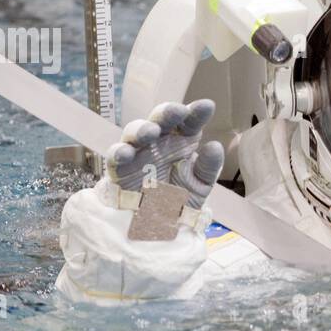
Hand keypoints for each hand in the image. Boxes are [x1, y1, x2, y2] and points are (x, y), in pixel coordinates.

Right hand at [106, 99, 224, 208]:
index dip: (197, 113)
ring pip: (135, 130)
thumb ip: (208, 167)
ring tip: (150, 132)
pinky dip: (118, 152)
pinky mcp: (120, 166)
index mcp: (182, 141)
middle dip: (167, 112)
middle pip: (161, 119)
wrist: (158, 223)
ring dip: (142, 128)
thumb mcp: (200, 185)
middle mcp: (159, 141)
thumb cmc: (180, 197)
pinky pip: (115, 154)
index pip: (189, 122)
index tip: (206, 107)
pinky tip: (125, 153)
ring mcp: (138, 151)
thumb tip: (215, 146)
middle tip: (177, 111)